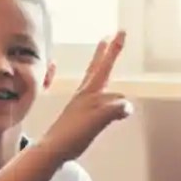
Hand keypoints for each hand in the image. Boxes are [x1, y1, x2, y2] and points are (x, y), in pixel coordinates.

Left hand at [40, 33, 133, 161]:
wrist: (53, 149)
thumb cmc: (73, 134)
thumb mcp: (98, 120)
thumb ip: (114, 110)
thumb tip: (128, 106)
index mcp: (90, 92)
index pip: (105, 65)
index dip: (114, 49)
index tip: (121, 31)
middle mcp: (85, 94)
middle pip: (98, 67)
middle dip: (106, 51)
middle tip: (111, 36)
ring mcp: (82, 104)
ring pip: (98, 82)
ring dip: (105, 71)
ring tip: (109, 63)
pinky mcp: (81, 116)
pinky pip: (99, 100)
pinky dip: (106, 95)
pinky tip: (105, 99)